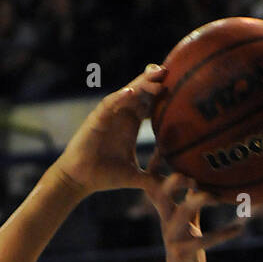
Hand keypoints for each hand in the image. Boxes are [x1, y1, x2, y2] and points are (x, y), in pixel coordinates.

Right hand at [57, 64, 166, 196]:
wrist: (81, 179)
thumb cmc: (105, 176)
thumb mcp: (135, 177)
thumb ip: (154, 180)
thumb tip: (176, 191)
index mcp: (132, 123)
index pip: (150, 101)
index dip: (164, 92)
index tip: (182, 86)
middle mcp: (122, 114)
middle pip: (141, 90)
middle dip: (155, 79)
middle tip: (171, 70)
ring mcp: (109, 114)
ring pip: (128, 92)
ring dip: (142, 83)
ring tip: (157, 76)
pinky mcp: (96, 119)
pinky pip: (109, 104)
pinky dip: (120, 97)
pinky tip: (131, 92)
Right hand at [147, 170, 244, 261]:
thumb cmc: (188, 250)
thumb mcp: (188, 223)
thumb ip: (192, 200)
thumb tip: (200, 178)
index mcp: (166, 212)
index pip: (155, 183)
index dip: (156, 164)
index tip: (162, 143)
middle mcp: (166, 222)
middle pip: (161, 193)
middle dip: (175, 178)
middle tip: (193, 169)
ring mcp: (173, 238)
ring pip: (183, 211)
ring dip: (201, 199)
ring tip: (217, 196)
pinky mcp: (184, 254)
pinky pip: (205, 241)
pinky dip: (223, 233)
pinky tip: (240, 227)